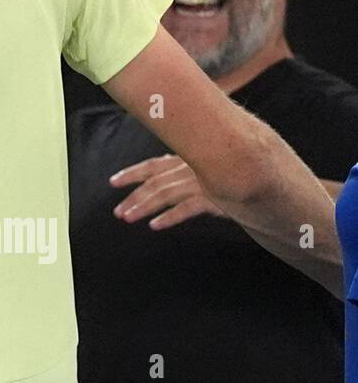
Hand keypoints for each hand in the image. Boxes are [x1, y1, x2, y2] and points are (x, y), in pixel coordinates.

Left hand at [110, 153, 227, 229]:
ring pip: (166, 193)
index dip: (132, 173)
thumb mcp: (208, 165)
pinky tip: (155, 225)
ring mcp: (204, 180)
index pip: (153, 165)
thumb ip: (187, 168)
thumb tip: (162, 177)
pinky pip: (188, 207)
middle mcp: (192, 166)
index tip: (112, 181)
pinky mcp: (217, 196)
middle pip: (155, 182)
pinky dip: (170, 216)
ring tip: (128, 218)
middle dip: (134, 196)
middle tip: (117, 212)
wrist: (270, 176)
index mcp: (188, 158)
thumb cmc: (237, 170)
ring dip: (144, 206)